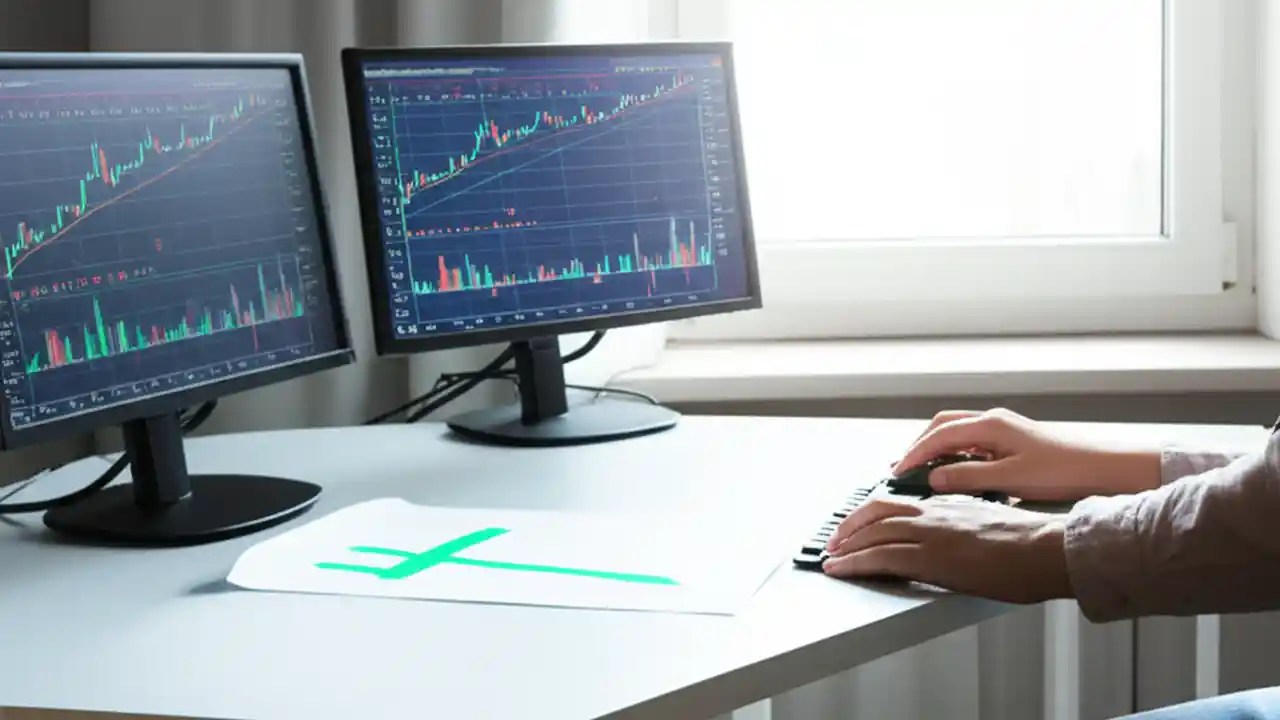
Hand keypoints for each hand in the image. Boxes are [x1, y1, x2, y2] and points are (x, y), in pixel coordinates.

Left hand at [822, 495, 1072, 603]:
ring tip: (831, 558)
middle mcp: (933, 515)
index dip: (869, 512)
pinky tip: (840, 570)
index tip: (856, 523)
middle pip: (876, 512)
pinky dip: (854, 563)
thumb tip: (955, 538)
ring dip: (846, 546)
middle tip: (834, 540)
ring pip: (873, 534)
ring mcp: (930, 535)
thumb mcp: (989, 523)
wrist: (1047, 549)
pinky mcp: (931, 559)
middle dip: (849, 527)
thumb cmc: (1030, 543)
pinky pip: (881, 558)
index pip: (895, 502)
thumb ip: (964, 525)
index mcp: (946, 506)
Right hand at [892, 408, 1161, 500]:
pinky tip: (951, 471)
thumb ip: (968, 478)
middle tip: (902, 469)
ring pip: (956, 432)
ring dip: (935, 449)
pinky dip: (953, 453)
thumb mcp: (1010, 479)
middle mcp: (992, 420)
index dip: (914, 454)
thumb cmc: (1061, 471)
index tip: (897, 472)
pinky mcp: (1010, 439)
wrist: (1102, 467)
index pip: (939, 436)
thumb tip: (933, 480)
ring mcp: (1002, 428)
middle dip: (919, 446)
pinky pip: (971, 441)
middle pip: (942, 426)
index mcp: (990, 425)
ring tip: (919, 470)